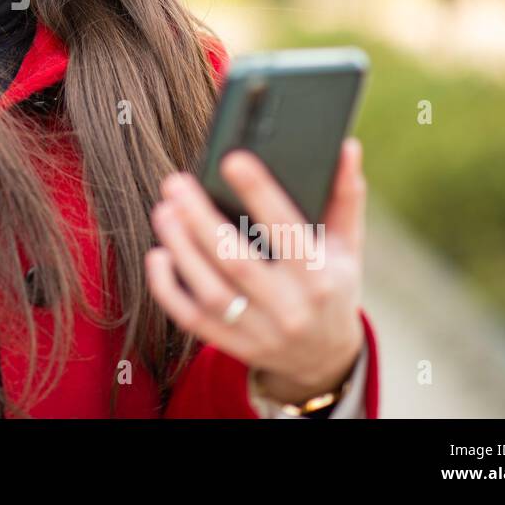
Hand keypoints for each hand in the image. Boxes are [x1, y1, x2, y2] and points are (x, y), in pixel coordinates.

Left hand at [145, 138, 367, 403]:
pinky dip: (168, 289)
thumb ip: (344, 197)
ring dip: (181, 249)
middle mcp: (289, 309)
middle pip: (236, 262)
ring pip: (210, 291)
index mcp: (319, 277)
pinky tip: (158, 255)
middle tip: (176, 183)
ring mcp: (258, 332)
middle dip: (201, 220)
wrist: (324, 357)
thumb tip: (346, 146)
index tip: (232, 159)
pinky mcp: (232, 344)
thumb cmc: (332, 286)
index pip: (287, 231)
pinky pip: (190, 319)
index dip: (260, 194)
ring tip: (164, 211)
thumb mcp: (346, 246)